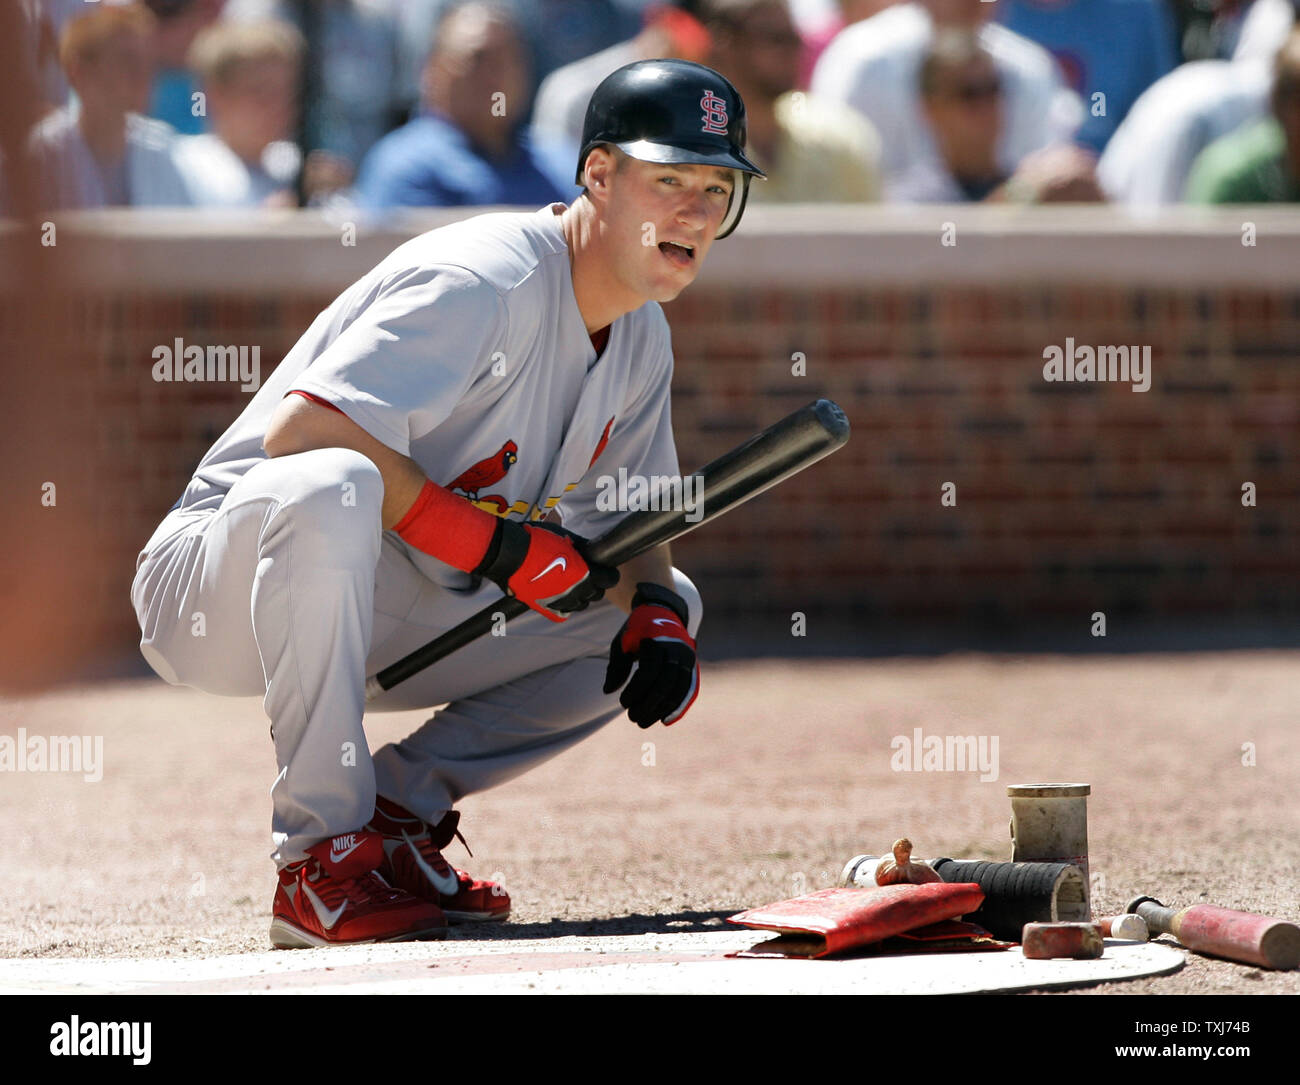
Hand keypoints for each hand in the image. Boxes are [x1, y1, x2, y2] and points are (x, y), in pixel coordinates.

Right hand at [476, 520, 617, 621]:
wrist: (509, 555)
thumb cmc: (537, 541)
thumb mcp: (565, 537)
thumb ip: (583, 547)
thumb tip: (592, 550)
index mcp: (586, 574)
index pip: (610, 579)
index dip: (608, 573)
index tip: (604, 569)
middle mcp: (577, 592)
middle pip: (597, 594)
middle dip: (595, 584)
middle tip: (586, 574)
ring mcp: (561, 603)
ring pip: (581, 605)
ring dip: (580, 595)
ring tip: (570, 583)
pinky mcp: (546, 609)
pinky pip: (563, 612)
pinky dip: (564, 605)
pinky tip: (558, 594)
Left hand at [603, 583, 698, 726]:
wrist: (663, 612)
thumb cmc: (638, 629)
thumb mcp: (622, 642)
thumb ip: (616, 666)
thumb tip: (608, 691)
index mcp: (657, 641)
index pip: (648, 673)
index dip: (635, 692)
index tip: (622, 703)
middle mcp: (676, 650)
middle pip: (665, 685)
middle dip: (648, 706)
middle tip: (632, 718)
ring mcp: (687, 659)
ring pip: (678, 691)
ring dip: (661, 711)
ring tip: (643, 722)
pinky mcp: (692, 666)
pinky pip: (689, 690)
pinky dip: (679, 707)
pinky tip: (665, 721)